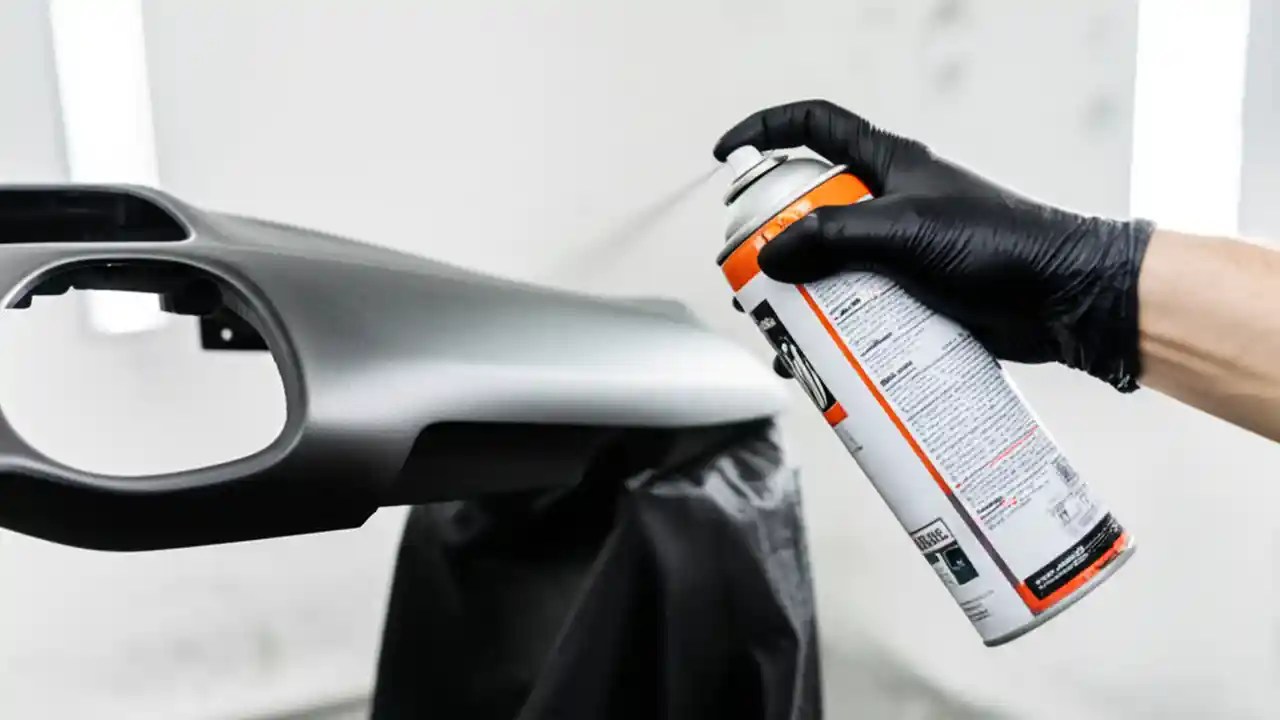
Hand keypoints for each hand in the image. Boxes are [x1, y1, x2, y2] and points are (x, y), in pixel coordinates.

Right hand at [716, 100, 1154, 390]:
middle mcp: (888, 205)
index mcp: (888, 165)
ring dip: (798, 296)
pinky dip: (832, 332)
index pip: (815, 127)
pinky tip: (817, 359)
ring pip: (827, 267)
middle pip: (809, 210)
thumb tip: (771, 254)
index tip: (726, 158)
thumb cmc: (1000, 246)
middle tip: (747, 270)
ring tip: (777, 324)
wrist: (1063, 301)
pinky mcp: (911, 297)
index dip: (765, 133)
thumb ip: (833, 236)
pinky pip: (856, 310)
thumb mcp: (905, 231)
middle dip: (772, 239)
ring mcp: (898, 253)